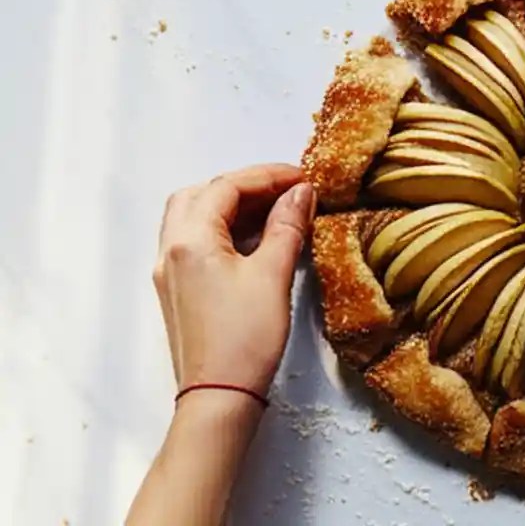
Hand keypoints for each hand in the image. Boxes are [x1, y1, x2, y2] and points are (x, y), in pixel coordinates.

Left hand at [152, 163, 314, 395]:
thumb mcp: (273, 276)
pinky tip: (257, 241)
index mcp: (190, 240)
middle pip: (202, 195)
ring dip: (234, 207)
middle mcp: (171, 250)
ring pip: (195, 218)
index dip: (268, 176)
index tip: (304, 177)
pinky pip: (198, 243)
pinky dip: (226, 231)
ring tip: (276, 212)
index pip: (227, 187)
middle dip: (245, 186)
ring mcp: (170, 272)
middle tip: (286, 191)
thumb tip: (301, 193)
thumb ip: (287, 226)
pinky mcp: (179, 291)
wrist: (218, 398)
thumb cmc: (245, 339)